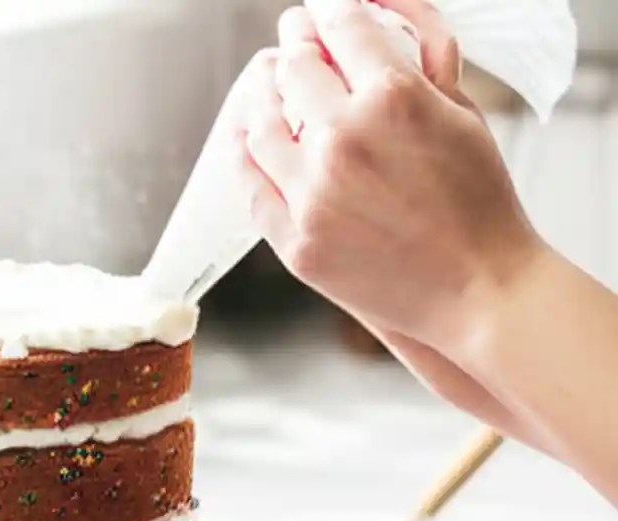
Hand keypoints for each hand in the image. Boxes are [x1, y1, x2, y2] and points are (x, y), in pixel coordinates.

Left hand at [242, 0, 546, 353]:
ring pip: (261, 123)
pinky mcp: (295, 240)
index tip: (319, 12)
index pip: (340, 29)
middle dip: (293, 44)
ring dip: (261, 94)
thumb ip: (421, 57)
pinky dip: (244, 154)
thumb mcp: (463, 113)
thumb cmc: (479, 203)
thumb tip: (381, 10)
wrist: (480, 290)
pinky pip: (250, 184)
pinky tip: (246, 138)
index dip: (325, 12)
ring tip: (265, 82)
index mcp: (393, 99)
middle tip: (292, 38)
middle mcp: (344, 140)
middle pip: (294, 69)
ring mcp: (312, 193)